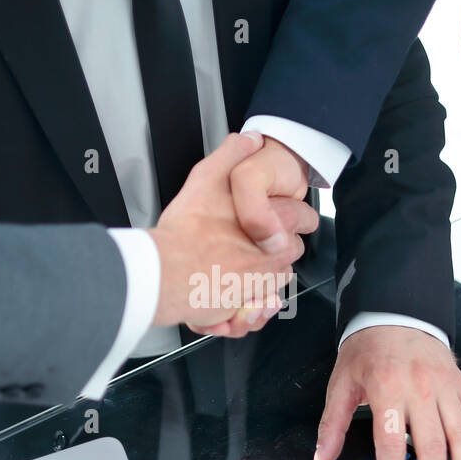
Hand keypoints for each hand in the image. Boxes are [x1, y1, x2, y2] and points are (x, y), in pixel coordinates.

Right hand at [199, 138, 313, 338]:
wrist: (162, 273)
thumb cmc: (184, 234)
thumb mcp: (206, 178)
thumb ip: (231, 155)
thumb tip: (250, 139)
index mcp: (274, 233)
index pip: (298, 226)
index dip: (283, 224)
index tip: (268, 228)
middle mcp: (270, 266)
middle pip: (284, 261)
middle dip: (269, 259)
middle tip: (240, 252)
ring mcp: (255, 294)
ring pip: (265, 292)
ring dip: (252, 289)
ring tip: (226, 279)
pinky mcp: (236, 316)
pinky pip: (246, 319)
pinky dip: (236, 316)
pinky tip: (222, 306)